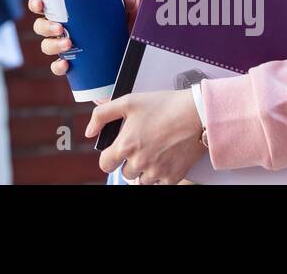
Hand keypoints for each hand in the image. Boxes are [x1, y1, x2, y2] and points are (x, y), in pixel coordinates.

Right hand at [28, 0, 135, 78]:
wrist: (124, 48)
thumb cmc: (115, 22)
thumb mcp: (121, 9)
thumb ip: (125, 1)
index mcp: (63, 12)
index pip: (41, 5)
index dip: (35, 4)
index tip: (40, 4)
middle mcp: (59, 29)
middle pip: (39, 26)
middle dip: (45, 27)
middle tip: (60, 28)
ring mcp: (63, 47)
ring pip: (46, 46)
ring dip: (52, 45)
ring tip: (68, 44)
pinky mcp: (72, 63)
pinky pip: (57, 67)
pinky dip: (58, 66)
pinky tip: (66, 64)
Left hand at [85, 89, 205, 183]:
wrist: (197, 113)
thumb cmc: (164, 105)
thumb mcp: (128, 102)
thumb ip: (102, 115)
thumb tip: (89, 132)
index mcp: (126, 145)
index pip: (105, 165)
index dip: (109, 157)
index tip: (116, 151)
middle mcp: (140, 162)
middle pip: (124, 173)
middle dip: (129, 161)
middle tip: (141, 145)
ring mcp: (157, 172)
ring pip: (141, 180)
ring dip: (144, 170)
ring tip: (154, 151)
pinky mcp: (173, 176)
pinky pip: (160, 183)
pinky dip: (160, 174)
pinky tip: (165, 158)